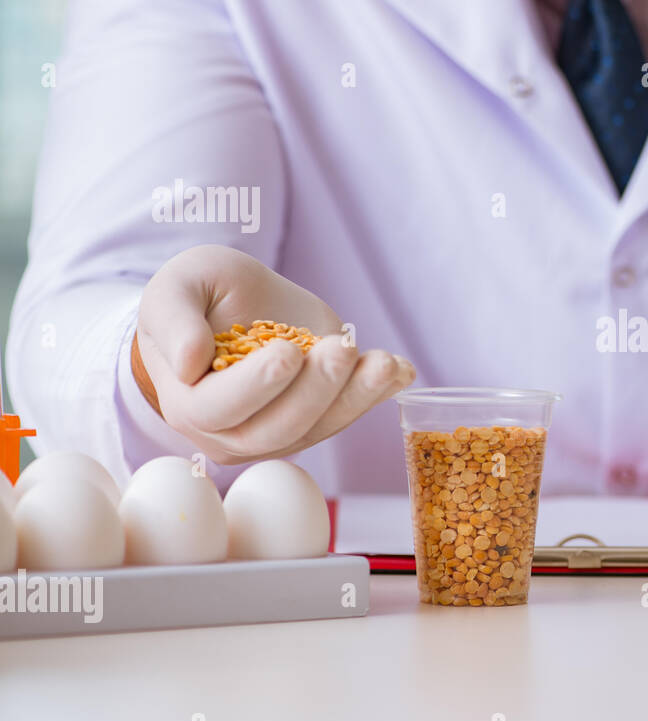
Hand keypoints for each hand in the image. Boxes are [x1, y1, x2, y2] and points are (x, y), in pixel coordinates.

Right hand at [132, 244, 415, 464]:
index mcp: (189, 403)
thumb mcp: (174, 288)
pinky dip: (376, 393)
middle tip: (340, 347)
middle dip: (316, 390)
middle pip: (278, 427)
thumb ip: (173, 319)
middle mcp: (232, 432)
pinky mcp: (315, 420)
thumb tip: (189, 361)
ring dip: (358, 397)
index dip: (255, 386)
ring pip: (321, 427)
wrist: (230, 305)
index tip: (288, 352)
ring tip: (385, 362)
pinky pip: (346, 414)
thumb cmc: (196, 297)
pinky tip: (401, 370)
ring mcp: (278, 432)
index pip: (219, 408)